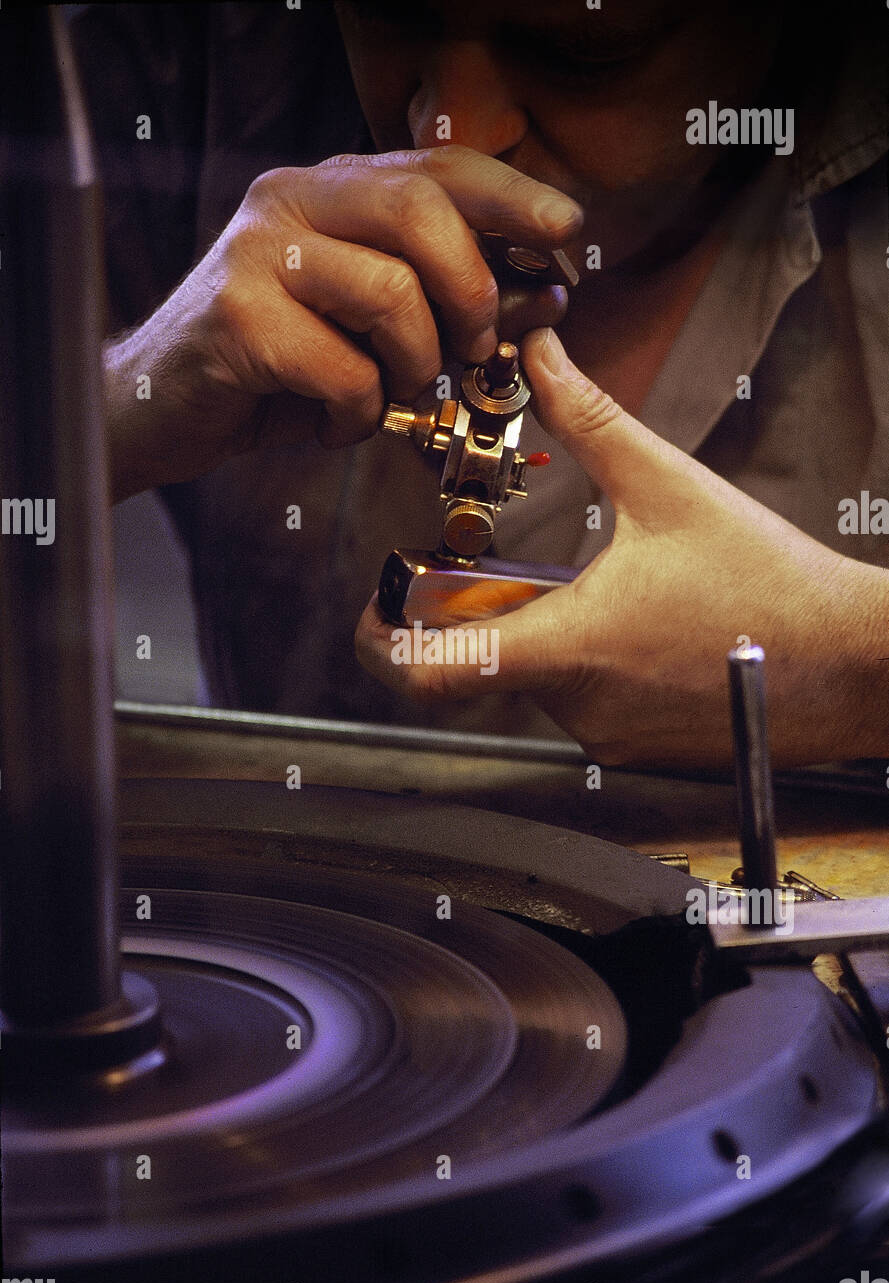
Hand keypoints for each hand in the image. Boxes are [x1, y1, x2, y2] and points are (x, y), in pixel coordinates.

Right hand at [104, 146, 581, 499]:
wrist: (158, 409)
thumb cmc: (276, 369)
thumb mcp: (370, 330)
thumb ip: (444, 306)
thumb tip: (545, 296)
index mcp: (328, 189)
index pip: (436, 166)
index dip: (511, 195)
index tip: (567, 229)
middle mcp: (290, 201)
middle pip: (420, 212)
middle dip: (471, 290)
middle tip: (475, 347)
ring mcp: (257, 256)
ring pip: (389, 293)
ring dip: (413, 366)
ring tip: (389, 393)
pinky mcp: (236, 320)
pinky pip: (344, 371)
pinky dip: (357, 415)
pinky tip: (334, 421)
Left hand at [356, 328, 888, 768]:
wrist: (850, 663)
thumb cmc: (768, 581)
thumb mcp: (668, 486)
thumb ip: (590, 421)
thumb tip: (540, 356)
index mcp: (567, 644)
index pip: (431, 674)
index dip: (381, 648)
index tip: (371, 615)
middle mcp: (576, 705)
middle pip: (483, 664)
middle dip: (480, 613)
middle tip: (499, 568)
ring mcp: (606, 735)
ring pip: (535, 680)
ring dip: (539, 631)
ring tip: (597, 584)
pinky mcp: (636, 747)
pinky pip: (580, 702)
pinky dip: (583, 660)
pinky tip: (638, 622)